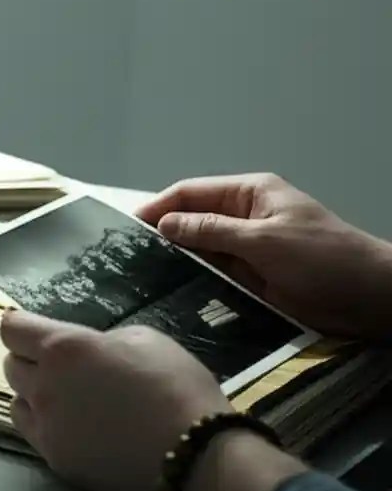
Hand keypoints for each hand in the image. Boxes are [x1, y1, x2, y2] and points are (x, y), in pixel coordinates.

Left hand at [0, 310, 232, 490]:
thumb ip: (103, 341)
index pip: (13, 330)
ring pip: (16, 403)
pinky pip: (34, 434)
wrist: (194, 454)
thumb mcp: (144, 340)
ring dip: (31, 394)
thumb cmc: (176, 386)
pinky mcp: (57, 460)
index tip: (26, 325)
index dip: (18, 324)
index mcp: (63, 349)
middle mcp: (44, 386)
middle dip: (28, 359)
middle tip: (55, 362)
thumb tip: (91, 351)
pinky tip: (72, 425)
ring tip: (62, 396)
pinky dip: (45, 425)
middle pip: (11, 366)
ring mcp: (47, 427)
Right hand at [136, 173, 391, 338]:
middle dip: (162, 235)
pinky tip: (169, 291)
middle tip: (123, 256)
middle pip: (191, 221)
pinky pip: (214, 275)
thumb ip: (212, 232)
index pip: (191, 193)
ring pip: (199, 251)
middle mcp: (243, 217)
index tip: (126, 226)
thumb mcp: (265, 241)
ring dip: (176, 261)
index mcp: (249, 194)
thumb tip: (164, 224)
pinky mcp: (251, 278)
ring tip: (137, 276)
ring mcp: (246, 249)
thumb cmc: (323, 258)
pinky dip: (193, 281)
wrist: (370, 298)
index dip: (158, 206)